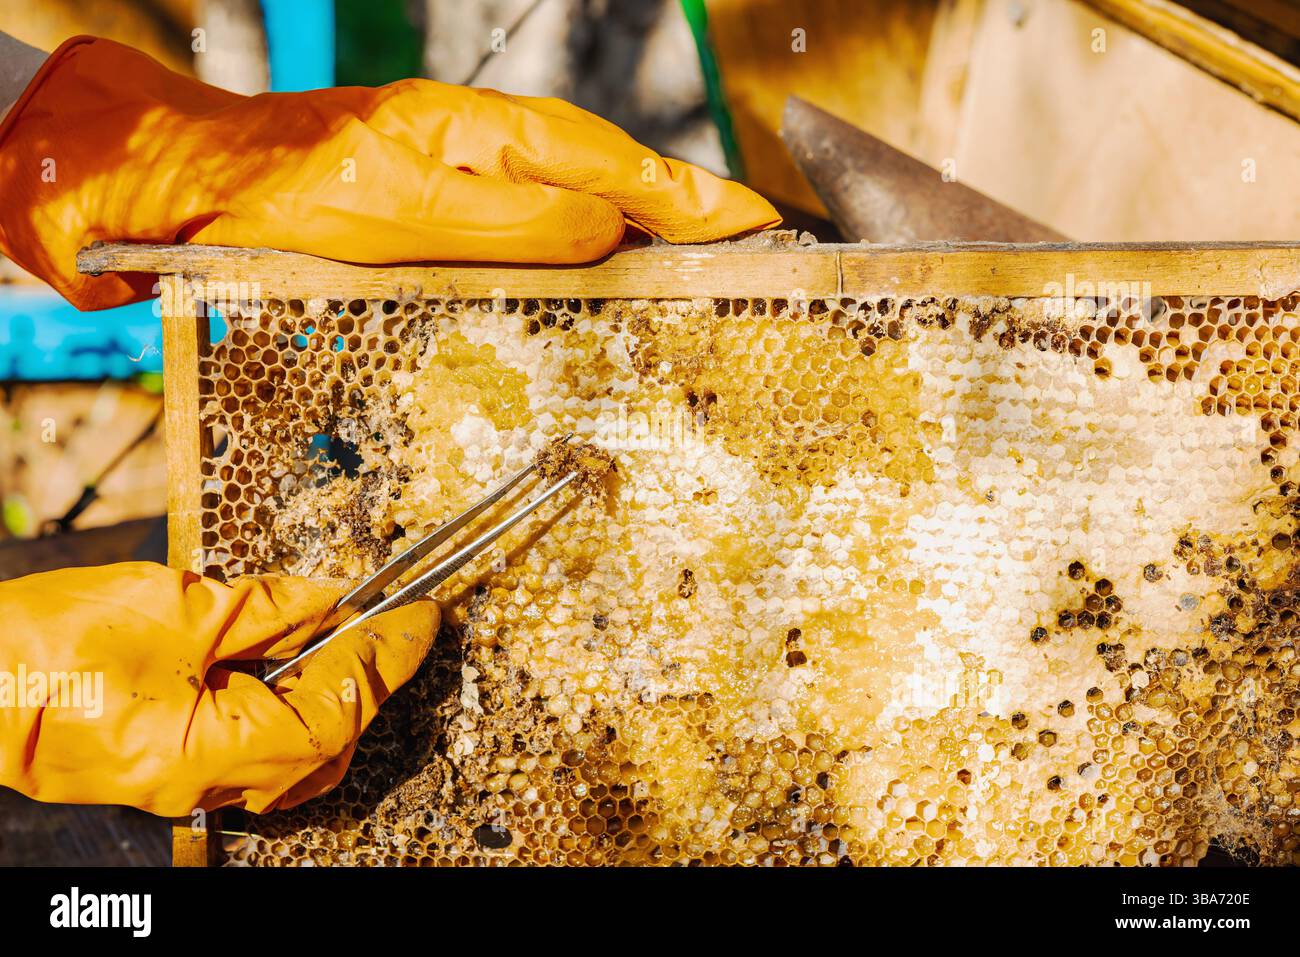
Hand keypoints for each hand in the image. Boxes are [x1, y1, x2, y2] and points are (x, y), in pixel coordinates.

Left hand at [0, 35, 779, 309]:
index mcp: (495, 140)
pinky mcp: (449, 213)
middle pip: (618, 184)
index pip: (624, 170)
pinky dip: (591, 255)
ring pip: (584, 208)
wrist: (195, 189)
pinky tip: (606, 285)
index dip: (696, 204)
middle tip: (757, 258)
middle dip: (692, 219)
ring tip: (707, 275)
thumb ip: (511, 221)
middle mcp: (494, 153)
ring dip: (650, 240)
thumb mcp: (400, 212)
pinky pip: (543, 233)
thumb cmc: (286, 196)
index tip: (762, 230)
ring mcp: (472, 181)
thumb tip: (607, 232)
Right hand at [0, 562, 437, 815]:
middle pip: (324, 745)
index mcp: (214, 751)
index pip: (335, 710)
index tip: (419, 616)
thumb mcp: (174, 607)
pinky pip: (254, 751)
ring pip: (294, 756)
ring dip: (329, 696)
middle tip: (390, 624)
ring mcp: (188, 786)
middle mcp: (207, 785)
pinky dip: (286, 707)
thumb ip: (266, 608)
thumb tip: (330, 600)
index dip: (384, 660)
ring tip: (347, 636)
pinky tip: (290, 660)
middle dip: (365, 683)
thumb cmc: (48, 644)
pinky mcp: (171, 771)